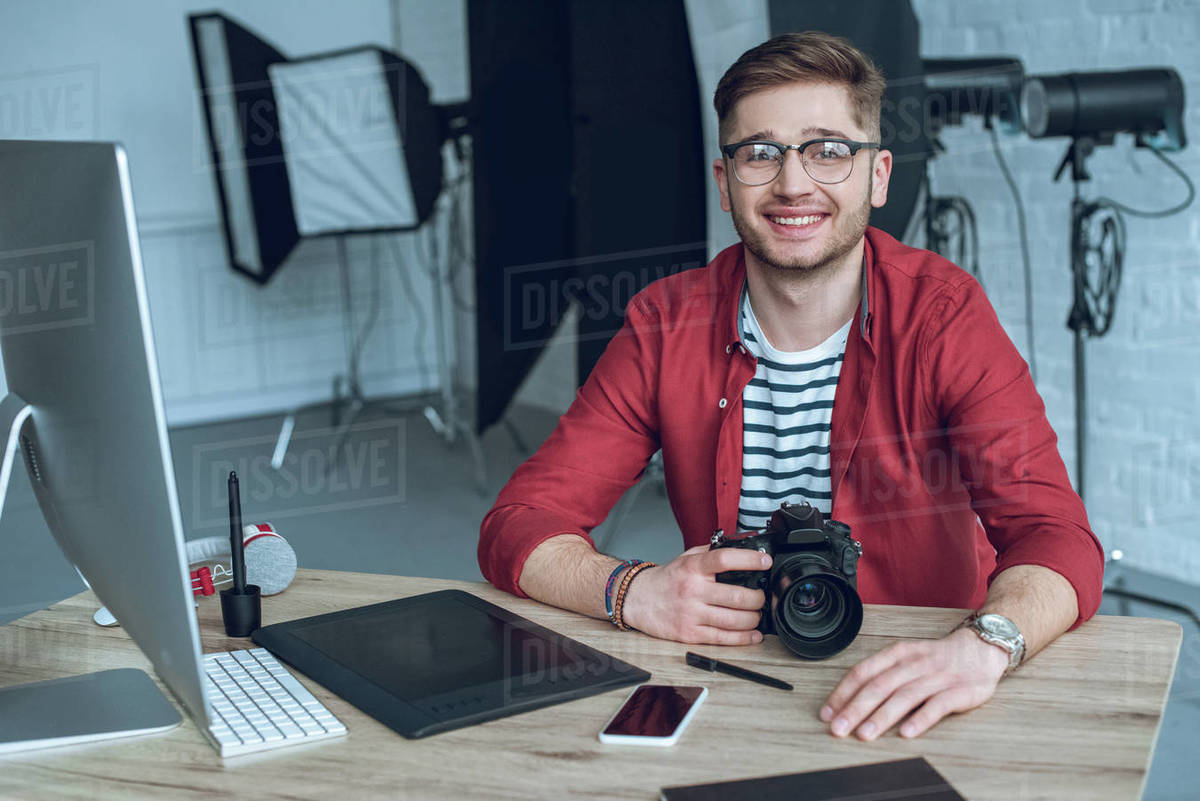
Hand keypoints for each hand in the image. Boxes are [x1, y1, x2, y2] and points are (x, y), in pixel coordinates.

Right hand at [621, 545, 770, 644]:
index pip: (725, 560)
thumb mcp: (685, 558)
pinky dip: (743, 638)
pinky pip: (723, 638)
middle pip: (736, 596)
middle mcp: (692, 590)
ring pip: (733, 620)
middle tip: (761, 597)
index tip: (765, 562)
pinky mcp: (689, 634)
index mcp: (693, 568)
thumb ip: (710, 553)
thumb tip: (740, 548)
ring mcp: (691, 613)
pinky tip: (753, 634)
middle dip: (757, 599)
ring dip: (753, 619)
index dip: (749, 560)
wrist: (637, 599)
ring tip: (756, 615)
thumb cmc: (666, 579)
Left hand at [819, 627, 1009, 739]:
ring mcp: (937, 677)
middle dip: (855, 709)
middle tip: (838, 729)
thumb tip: (847, 701)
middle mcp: (914, 663)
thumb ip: (881, 675)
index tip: (827, 713)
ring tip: (864, 734)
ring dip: (882, 717)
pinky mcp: (959, 691)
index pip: (863, 672)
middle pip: (879, 686)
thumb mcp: (905, 657)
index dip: (843, 693)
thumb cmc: (935, 658)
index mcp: (897, 653)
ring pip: (904, 697)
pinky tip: (906, 733)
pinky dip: (921, 719)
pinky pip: (937, 706)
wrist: (979, 649)